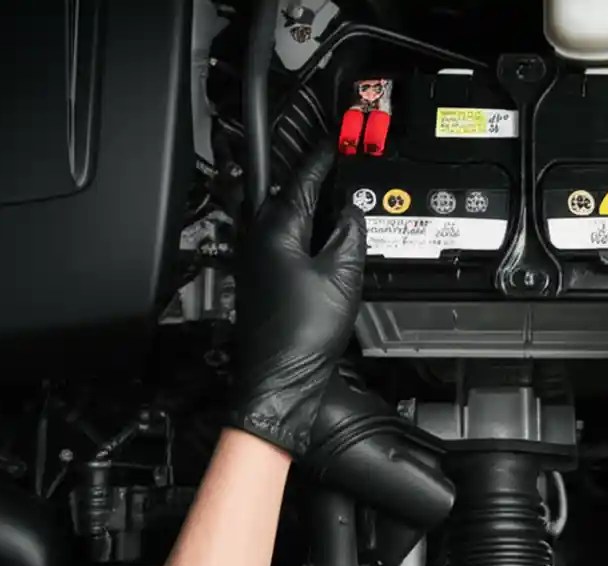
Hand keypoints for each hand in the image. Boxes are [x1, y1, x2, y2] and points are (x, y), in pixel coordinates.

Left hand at [227, 143, 366, 455]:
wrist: (279, 378)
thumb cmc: (303, 333)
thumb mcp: (342, 277)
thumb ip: (349, 235)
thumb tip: (351, 212)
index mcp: (278, 231)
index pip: (302, 181)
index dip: (322, 161)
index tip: (335, 146)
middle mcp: (259, 240)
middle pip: (290, 198)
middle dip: (316, 185)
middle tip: (344, 174)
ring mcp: (256, 261)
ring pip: (286, 222)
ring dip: (311, 212)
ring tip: (340, 208)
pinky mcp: (260, 280)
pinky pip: (284, 244)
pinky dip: (306, 237)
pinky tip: (326, 246)